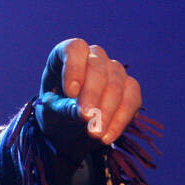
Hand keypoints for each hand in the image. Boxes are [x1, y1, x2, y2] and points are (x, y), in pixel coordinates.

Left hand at [35, 38, 142, 163]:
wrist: (68, 129)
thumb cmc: (55, 113)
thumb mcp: (52, 111)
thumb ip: (66, 108)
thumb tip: (88, 114)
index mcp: (66, 55)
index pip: (75, 48)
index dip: (74, 67)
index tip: (71, 92)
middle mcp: (92, 58)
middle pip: (98, 66)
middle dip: (93, 93)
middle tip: (87, 117)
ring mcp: (113, 71)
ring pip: (117, 82)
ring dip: (107, 111)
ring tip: (95, 133)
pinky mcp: (129, 89)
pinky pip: (132, 99)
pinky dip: (121, 119)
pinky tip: (107, 136)